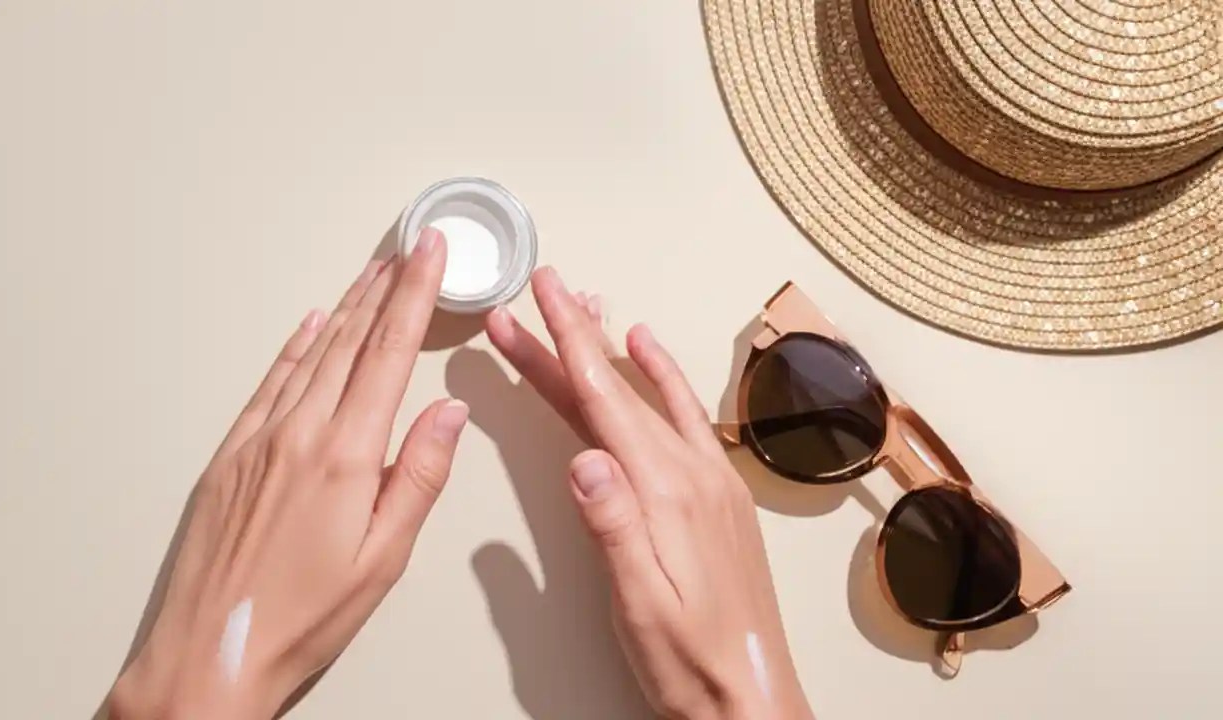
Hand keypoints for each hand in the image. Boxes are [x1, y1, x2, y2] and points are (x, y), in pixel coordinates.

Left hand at [109, 229, 465, 718]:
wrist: (211, 653)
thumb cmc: (303, 617)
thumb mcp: (383, 558)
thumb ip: (418, 476)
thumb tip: (449, 413)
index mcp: (344, 456)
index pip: (390, 354)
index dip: (414, 297)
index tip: (431, 255)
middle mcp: (298, 434)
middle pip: (351, 341)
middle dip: (386, 288)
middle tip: (409, 248)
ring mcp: (258, 440)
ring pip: (311, 354)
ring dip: (346, 308)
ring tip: (372, 273)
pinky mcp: (230, 456)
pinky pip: (269, 383)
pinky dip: (295, 347)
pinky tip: (311, 326)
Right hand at [486, 268, 813, 719]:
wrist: (749, 698)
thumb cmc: (689, 659)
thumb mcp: (639, 601)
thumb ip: (612, 526)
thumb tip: (583, 457)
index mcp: (665, 492)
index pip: (601, 398)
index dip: (566, 341)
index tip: (542, 294)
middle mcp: (692, 474)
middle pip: (618, 387)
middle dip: (576, 333)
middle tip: (545, 286)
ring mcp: (709, 483)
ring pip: (648, 398)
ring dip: (614, 351)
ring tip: (591, 310)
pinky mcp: (717, 499)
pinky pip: (681, 421)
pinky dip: (659, 383)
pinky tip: (649, 367)